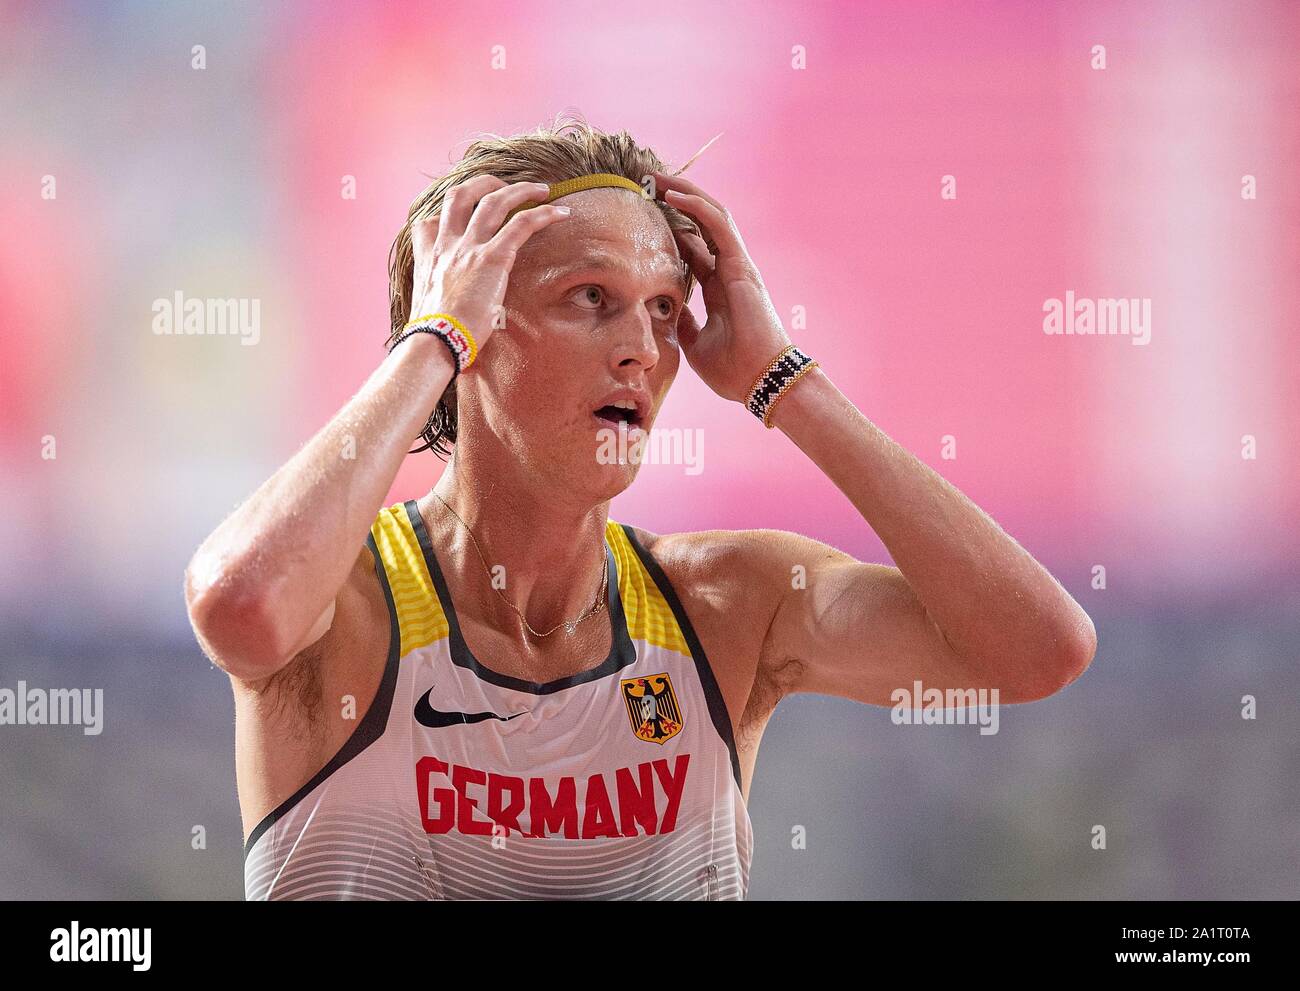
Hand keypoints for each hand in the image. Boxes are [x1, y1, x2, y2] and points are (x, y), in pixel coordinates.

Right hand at [407, 175, 570, 363]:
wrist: (435, 342)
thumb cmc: (435, 337)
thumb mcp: (430, 309)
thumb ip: (442, 298)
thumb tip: (455, 312)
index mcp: (428, 258)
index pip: (428, 222)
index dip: (445, 214)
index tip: (464, 214)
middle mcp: (446, 245)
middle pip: (460, 195)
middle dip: (485, 184)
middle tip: (506, 187)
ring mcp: (468, 248)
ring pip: (494, 201)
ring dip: (521, 189)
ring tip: (542, 189)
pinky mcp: (492, 258)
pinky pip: (522, 224)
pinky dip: (543, 214)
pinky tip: (560, 213)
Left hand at [652, 171, 791, 402]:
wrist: (760, 380)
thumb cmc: (734, 368)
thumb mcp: (694, 342)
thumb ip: (682, 320)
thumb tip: (662, 306)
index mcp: (719, 288)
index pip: (693, 247)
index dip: (671, 229)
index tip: (644, 215)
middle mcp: (729, 270)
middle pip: (701, 223)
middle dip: (675, 200)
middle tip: (646, 184)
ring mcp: (736, 264)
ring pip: (711, 214)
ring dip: (684, 193)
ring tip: (656, 178)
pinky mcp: (741, 265)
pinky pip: (718, 225)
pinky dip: (695, 206)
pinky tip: (672, 194)